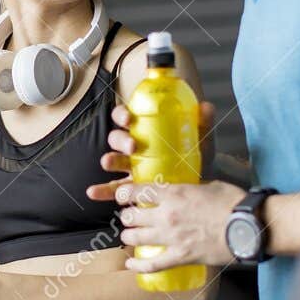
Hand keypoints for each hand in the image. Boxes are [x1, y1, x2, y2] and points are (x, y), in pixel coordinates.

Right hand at [88, 99, 216, 202]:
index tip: (128, 118)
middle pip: (117, 137)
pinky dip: (102, 190)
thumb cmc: (197, 155)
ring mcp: (131, 166)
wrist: (201, 182)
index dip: (122, 115)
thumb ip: (202, 123)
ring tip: (109, 163)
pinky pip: (114, 187)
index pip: (127, 117)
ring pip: (113, 160)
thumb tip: (205, 107)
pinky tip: (94, 192)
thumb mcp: (200, 138)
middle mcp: (135, 146)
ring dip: (109, 160)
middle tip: (132, 146)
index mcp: (146, 129)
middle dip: (120, 140)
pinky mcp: (132, 186)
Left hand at [116, 179, 244, 270]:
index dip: (124, 194)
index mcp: (174, 193)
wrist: (248, 226)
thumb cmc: (234, 203)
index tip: (122, 197)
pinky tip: (131, 265)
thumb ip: (191, 189)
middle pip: (132, 216)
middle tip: (130, 218)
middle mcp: (167, 214)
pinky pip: (152, 264)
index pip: (138, 192)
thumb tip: (186, 191)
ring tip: (129, 236)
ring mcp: (171, 237)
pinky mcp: (180, 257)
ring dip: (129, 237)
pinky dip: (138, 266)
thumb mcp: (210, 186)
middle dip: (127, 217)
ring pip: (136, 238)